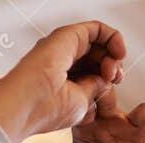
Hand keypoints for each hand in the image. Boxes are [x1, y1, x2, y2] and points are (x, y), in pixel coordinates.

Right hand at [0, 22, 125, 142]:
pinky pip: (98, 29)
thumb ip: (96, 87)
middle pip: (96, 58)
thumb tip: (108, 78)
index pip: (92, 73)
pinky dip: (113, 38)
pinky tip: (119, 51)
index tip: (111, 87)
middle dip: (112, 67)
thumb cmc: (43, 110)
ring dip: (113, 55)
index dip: (107, 78)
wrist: (24, 104)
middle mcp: (61, 63)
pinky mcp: (68, 36)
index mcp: (62, 81)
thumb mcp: (81, 103)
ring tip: (113, 69)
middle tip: (115, 78)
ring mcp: (64, 49)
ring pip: (98, 44)